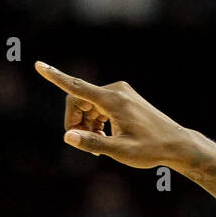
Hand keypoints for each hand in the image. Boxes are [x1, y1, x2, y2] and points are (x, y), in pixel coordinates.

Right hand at [34, 61, 192, 169]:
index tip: (38, 65)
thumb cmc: (151, 149)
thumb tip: (68, 137)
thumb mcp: (121, 151)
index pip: (77, 87)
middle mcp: (116, 91)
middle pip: (79, 101)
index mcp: (113, 100)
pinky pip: (100, 107)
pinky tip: (104, 139)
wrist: (176, 144)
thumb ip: (92, 143)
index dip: (55, 77)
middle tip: (85, 145)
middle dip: (75, 122)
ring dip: (87, 124)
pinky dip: (96, 122)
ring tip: (99, 147)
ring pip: (89, 105)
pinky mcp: (125, 98)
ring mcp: (121, 93)